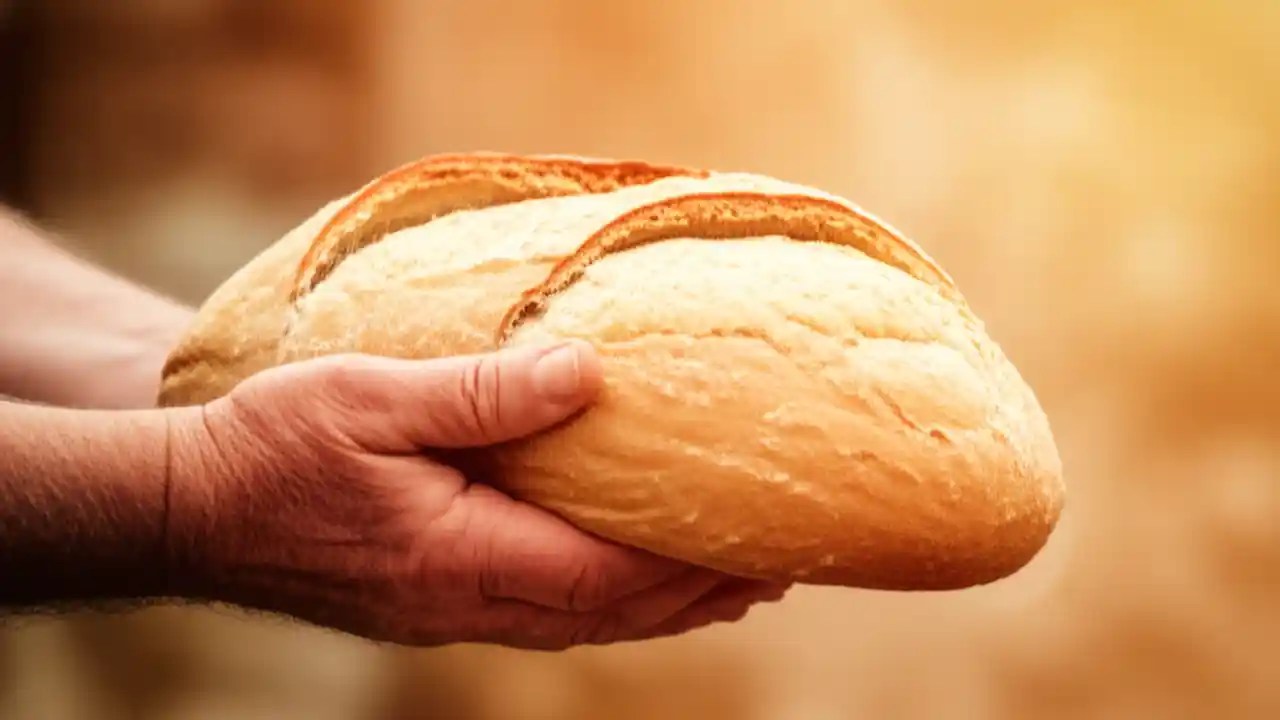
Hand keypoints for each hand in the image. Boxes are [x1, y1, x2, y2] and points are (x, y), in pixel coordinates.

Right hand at [166, 340, 789, 648]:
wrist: (190, 505)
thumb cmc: (273, 447)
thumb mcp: (373, 397)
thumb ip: (481, 392)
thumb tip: (585, 375)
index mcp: (461, 555)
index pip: (605, 578)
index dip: (691, 570)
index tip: (763, 552)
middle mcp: (463, 600)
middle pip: (606, 613)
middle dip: (694, 598)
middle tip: (772, 572)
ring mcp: (446, 609)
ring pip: (578, 621)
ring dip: (656, 606)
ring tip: (722, 583)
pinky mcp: (430, 599)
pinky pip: (541, 610)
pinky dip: (601, 600)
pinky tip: (619, 578)